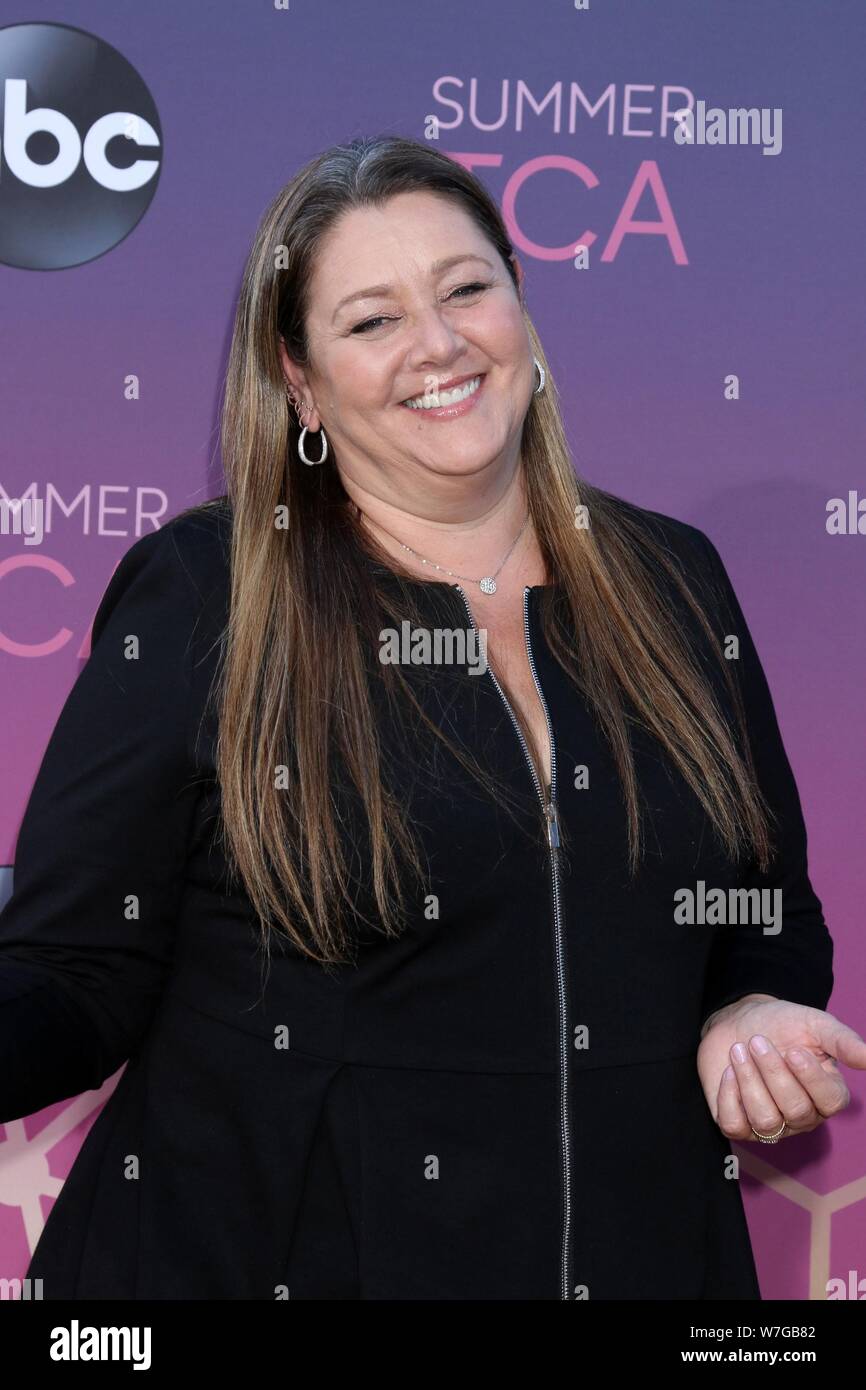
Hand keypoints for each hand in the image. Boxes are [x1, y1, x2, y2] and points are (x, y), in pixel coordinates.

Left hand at [697, 994, 865, 1140]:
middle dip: (772, 1071)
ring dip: (748, 1080)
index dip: (811, 1078)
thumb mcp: (816, 1025)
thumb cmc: (783, 1026)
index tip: (793, 1050)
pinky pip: (734, 1125)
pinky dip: (728, 1096)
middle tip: (758, 1041)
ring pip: (765, 1120)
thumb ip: (843, 1041)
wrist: (741, 1022)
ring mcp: (771, 1124)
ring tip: (739, 1050)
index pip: (830, 1101)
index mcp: (827, 1094)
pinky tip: (729, 1071)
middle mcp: (802, 1116)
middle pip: (795, 1110)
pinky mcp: (739, 1124)